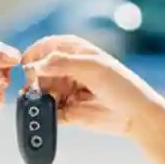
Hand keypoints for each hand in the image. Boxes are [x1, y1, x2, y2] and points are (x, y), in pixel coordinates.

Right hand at [22, 35, 164, 135]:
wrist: (136, 116)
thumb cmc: (121, 85)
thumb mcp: (93, 67)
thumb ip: (63, 63)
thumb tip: (35, 66)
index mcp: (75, 52)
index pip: (47, 47)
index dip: (35, 54)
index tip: (28, 64)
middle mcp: (68, 71)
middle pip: (40, 71)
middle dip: (35, 78)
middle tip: (36, 87)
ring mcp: (67, 91)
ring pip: (41, 92)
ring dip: (36, 97)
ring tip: (42, 102)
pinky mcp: (67, 112)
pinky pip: (47, 112)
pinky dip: (42, 114)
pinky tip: (44, 114)